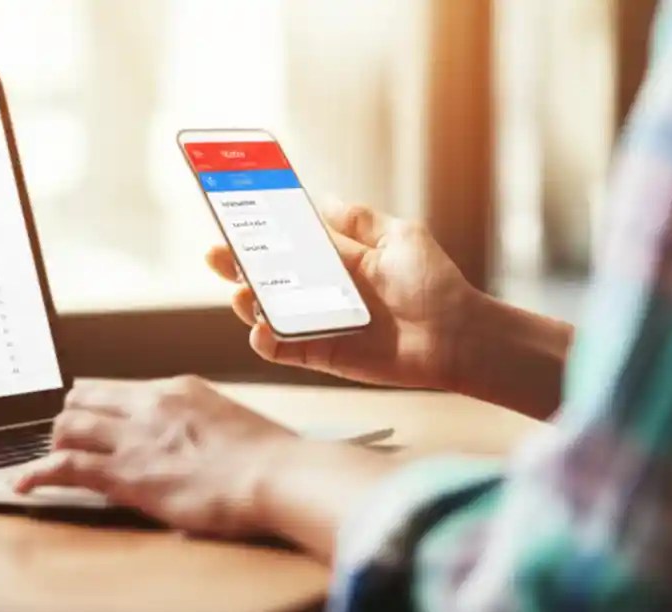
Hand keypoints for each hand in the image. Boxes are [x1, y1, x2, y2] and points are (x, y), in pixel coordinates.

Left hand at [14, 376, 295, 537]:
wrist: (279, 476)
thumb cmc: (271, 462)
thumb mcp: (232, 426)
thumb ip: (204, 429)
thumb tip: (199, 449)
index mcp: (178, 390)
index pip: (119, 389)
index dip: (97, 406)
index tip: (92, 421)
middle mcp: (150, 404)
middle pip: (84, 399)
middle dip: (70, 421)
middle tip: (67, 445)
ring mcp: (135, 437)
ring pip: (68, 426)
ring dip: (53, 445)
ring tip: (46, 465)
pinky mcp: (127, 474)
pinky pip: (65, 467)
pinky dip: (37, 474)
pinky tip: (23, 485)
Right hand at [206, 201, 478, 389]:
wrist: (457, 336)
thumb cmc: (435, 284)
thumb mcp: (400, 237)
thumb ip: (359, 220)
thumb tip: (322, 198)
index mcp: (336, 260)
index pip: (287, 242)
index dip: (257, 231)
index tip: (230, 215)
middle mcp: (321, 290)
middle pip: (266, 276)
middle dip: (235, 264)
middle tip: (213, 254)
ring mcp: (317, 322)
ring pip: (266, 312)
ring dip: (246, 302)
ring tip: (240, 292)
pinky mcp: (320, 353)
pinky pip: (281, 348)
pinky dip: (264, 340)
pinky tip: (259, 328)